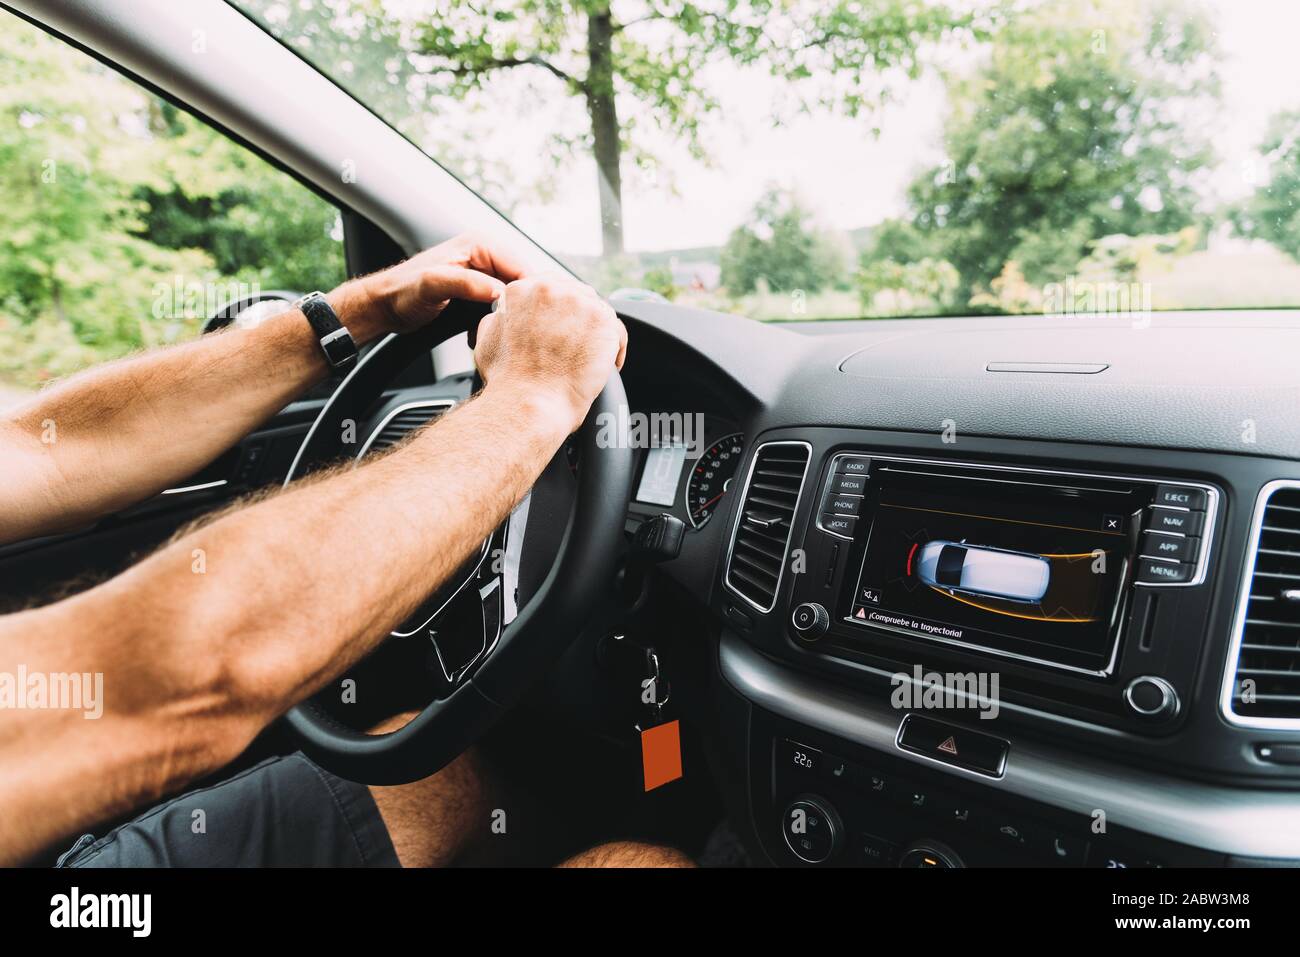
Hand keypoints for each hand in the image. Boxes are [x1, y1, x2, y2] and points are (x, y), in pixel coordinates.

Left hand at [328, 233, 530, 340]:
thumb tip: (499, 292)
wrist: (384, 305)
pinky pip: (502, 307)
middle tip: (512, 333)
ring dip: (509, 319)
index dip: (531, 295)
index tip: (530, 321)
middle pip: (524, 285)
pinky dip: (498, 323)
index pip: (524, 268)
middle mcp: (486, 256)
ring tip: (498, 335)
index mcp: (481, 245)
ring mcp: (483, 274)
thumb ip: (465, 284)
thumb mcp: (431, 285)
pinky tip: (485, 335)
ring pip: (515, 299)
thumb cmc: (400, 292)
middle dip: (520, 309)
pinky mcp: (479, 292)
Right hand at [474, 276, 626, 434]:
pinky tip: (608, 364)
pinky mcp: (603, 321)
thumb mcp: (487, 339)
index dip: (557, 310)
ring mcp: (579, 302)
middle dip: (578, 318)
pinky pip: (617, 330)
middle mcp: (551, 289)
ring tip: (591, 356)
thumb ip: (500, 318)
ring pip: (597, 310)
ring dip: (596, 332)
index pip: (549, 287)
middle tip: (577, 344)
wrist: (529, 401)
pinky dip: (615, 349)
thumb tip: (506, 315)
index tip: (560, 327)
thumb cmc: (508, 380)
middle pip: (576, 294)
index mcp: (522, 289)